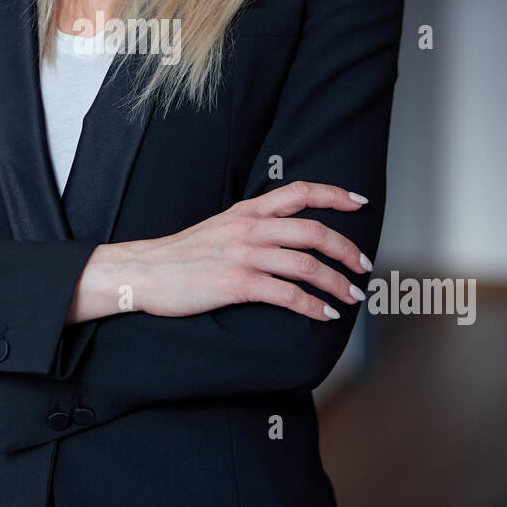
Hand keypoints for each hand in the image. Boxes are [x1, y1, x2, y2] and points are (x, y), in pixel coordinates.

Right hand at [67, 180, 372, 324]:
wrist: (142, 271)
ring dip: (336, 282)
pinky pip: (286, 294)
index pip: (299, 192)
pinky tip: (323, 315)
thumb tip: (282, 238)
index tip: (359, 203)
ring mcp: (243, 255)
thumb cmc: (179, 256)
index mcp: (246, 210)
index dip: (334, 195)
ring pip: (306, 264)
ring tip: (350, 297)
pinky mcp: (236, 284)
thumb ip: (250, 227)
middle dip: (346, 250)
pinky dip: (311, 306)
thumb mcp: (218, 228)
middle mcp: (249, 227)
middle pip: (313, 231)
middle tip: (363, 266)